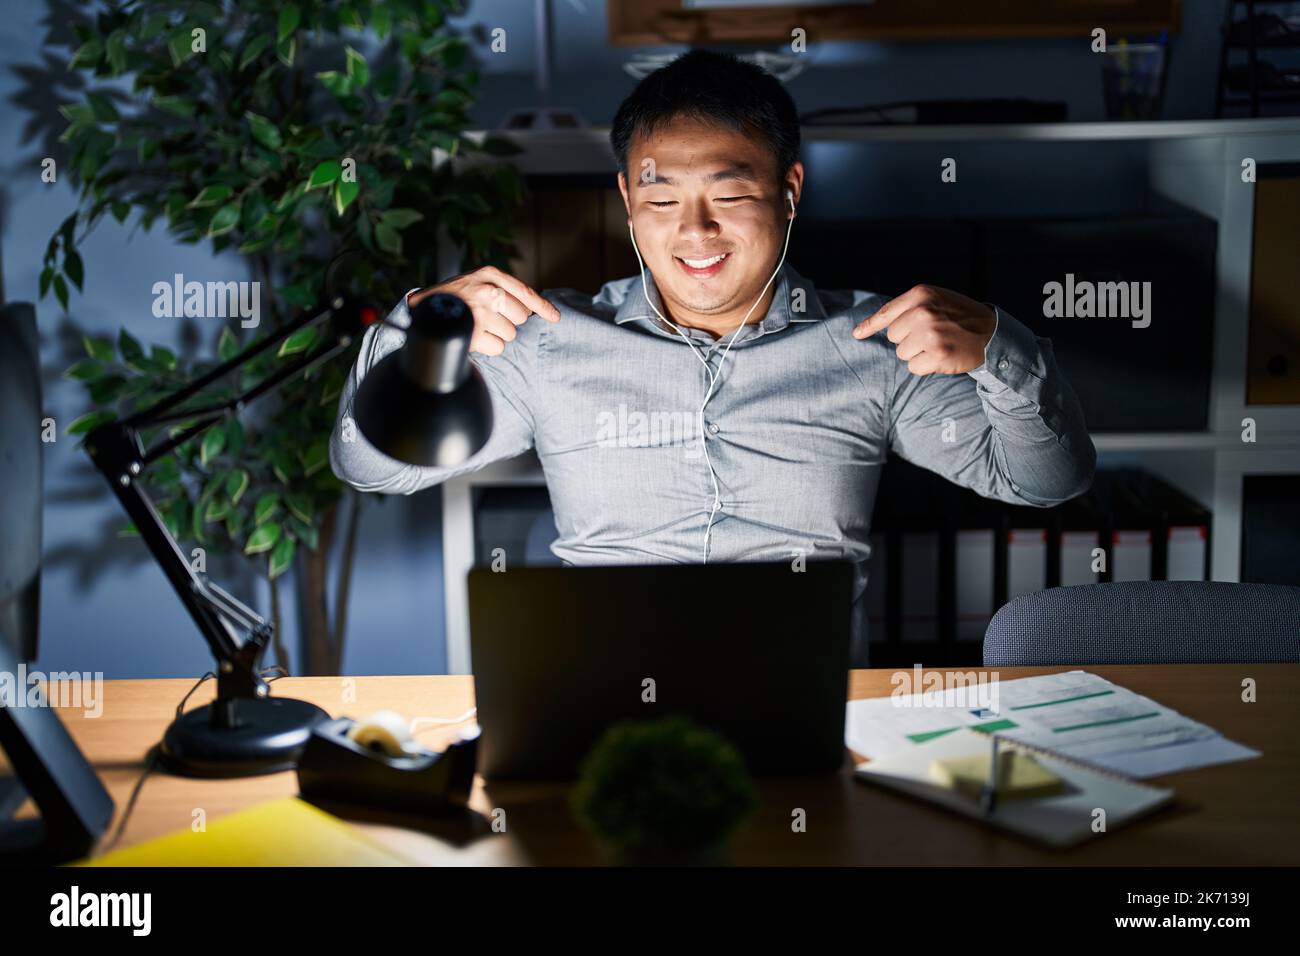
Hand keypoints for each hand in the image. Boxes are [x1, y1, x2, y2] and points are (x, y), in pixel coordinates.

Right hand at [408, 266, 560, 355]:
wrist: (420, 308)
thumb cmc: (453, 296)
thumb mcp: (476, 281)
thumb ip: (501, 289)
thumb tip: (532, 309)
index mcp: (490, 274)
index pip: (526, 293)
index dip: (543, 307)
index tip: (555, 317)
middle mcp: (488, 290)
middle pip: (521, 317)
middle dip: (508, 321)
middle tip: (489, 318)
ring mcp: (481, 312)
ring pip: (510, 334)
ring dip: (497, 335)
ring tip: (478, 326)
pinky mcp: (474, 333)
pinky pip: (498, 347)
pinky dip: (488, 347)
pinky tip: (474, 337)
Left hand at [851, 284, 995, 374]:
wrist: (991, 331)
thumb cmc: (958, 316)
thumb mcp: (934, 300)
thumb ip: (903, 309)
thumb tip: (859, 331)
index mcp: (921, 294)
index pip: (887, 313)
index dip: (870, 325)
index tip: (857, 334)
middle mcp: (923, 312)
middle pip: (893, 336)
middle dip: (908, 339)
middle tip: (932, 334)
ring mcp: (930, 334)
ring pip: (902, 353)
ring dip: (917, 353)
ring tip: (939, 344)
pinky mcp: (938, 355)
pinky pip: (914, 367)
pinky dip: (926, 366)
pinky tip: (942, 356)